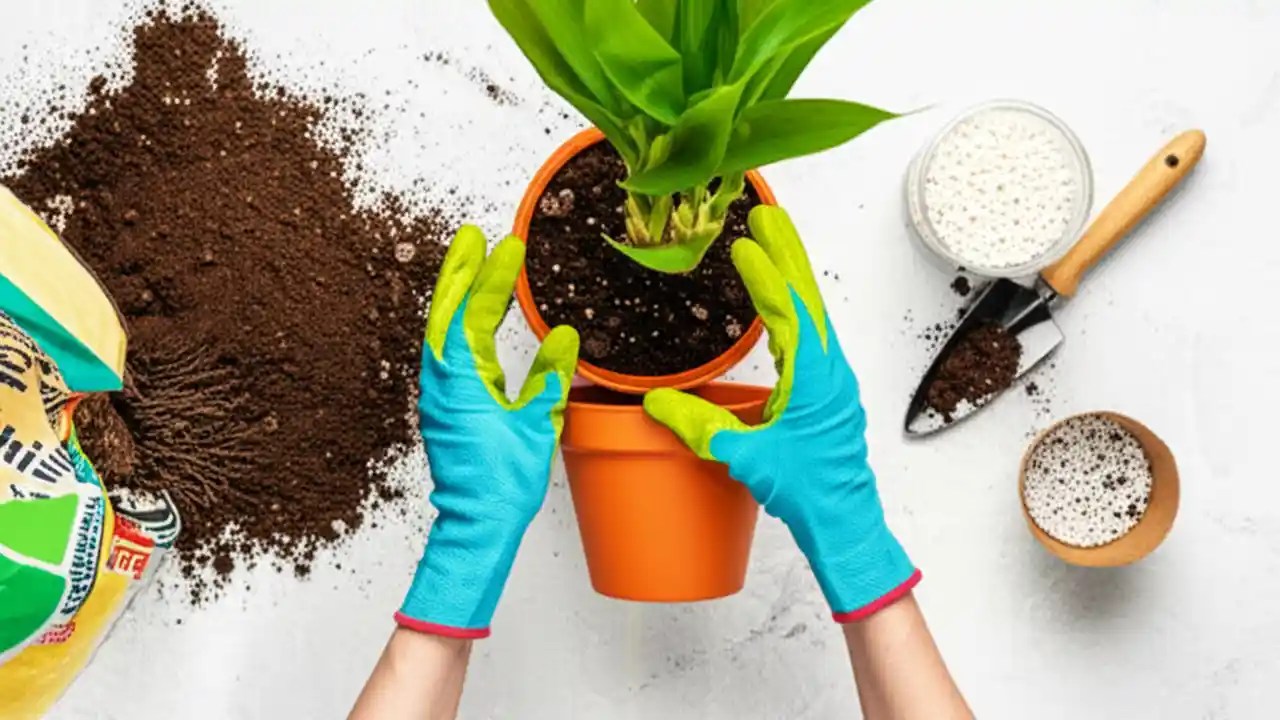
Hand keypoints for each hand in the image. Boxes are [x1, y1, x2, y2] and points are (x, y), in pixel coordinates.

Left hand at [397, 226, 577, 637]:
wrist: (476, 525)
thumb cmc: (502, 485)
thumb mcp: (536, 424)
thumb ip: (549, 377)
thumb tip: (564, 337)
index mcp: (460, 379)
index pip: (475, 313)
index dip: (494, 277)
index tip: (508, 246)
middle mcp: (441, 380)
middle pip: (447, 311)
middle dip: (461, 270)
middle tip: (473, 235)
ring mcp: (440, 392)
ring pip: (443, 328)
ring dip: (457, 292)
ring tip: (472, 262)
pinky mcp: (446, 405)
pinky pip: (448, 350)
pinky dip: (460, 323)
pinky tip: (473, 317)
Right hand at [644, 206, 918, 621]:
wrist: (845, 521)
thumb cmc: (807, 493)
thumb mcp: (747, 459)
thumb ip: (700, 428)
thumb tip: (654, 403)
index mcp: (815, 378)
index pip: (787, 313)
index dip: (765, 275)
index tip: (745, 242)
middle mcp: (829, 368)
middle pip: (807, 296)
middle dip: (785, 252)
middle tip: (765, 213)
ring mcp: (831, 377)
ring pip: (811, 310)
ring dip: (792, 272)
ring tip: (770, 238)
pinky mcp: (826, 388)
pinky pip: (811, 331)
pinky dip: (794, 302)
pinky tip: (779, 298)